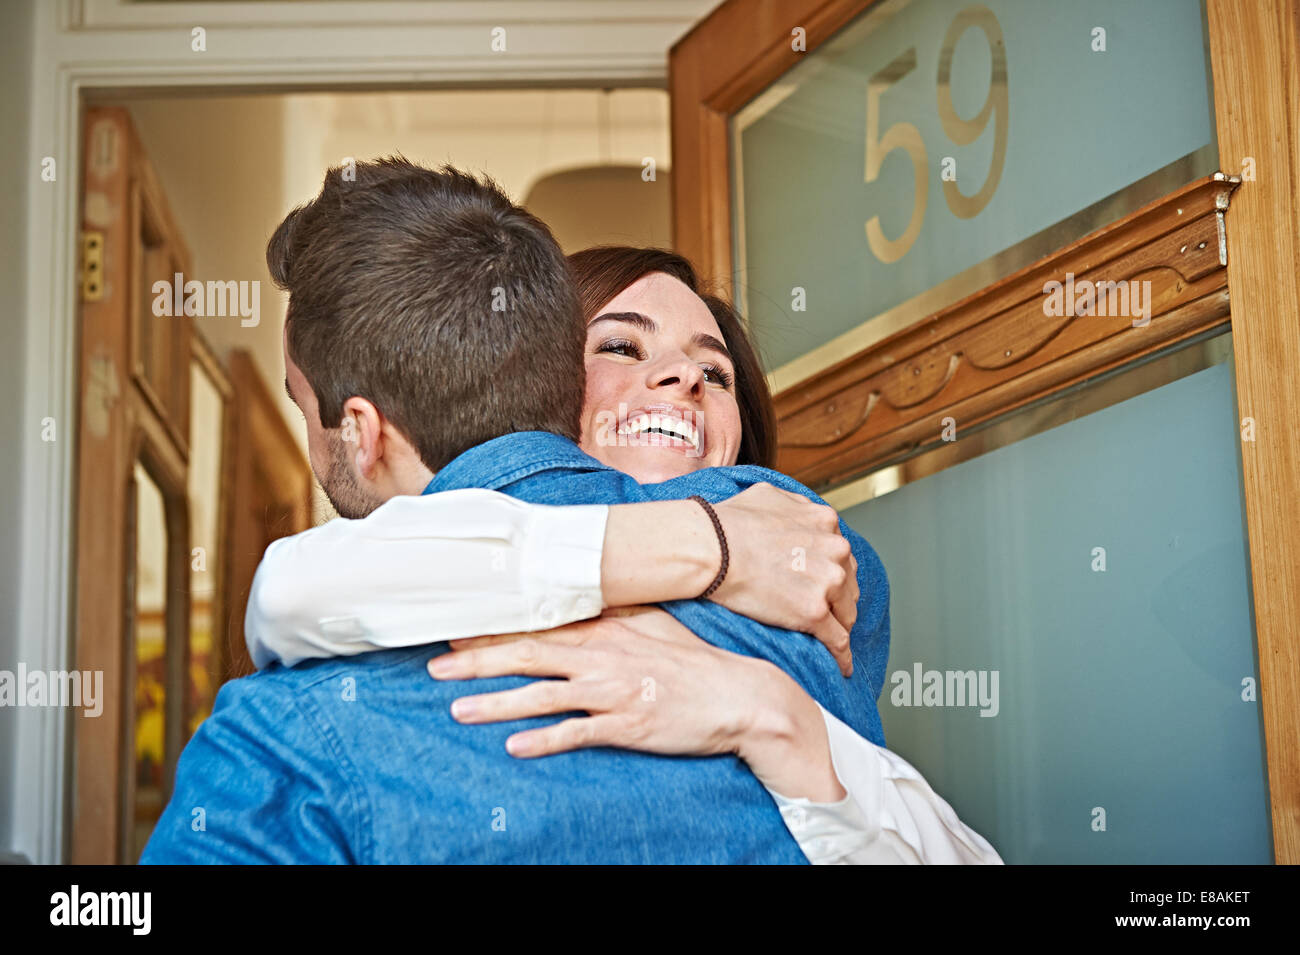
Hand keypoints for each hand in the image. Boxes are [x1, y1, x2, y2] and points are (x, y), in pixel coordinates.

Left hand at [426, 608, 844, 800]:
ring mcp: (613, 691)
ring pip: (543, 695)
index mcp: (606, 629)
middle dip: (478, 662)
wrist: (738, 696)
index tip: (456, 630)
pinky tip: (515, 747)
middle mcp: (603, 656)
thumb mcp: (652, 623)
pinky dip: (545, 739)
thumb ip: (612, 613)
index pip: (538, 626)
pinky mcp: (627, 725)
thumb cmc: (693, 661)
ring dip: (497, 703)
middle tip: (436, 668)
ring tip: (459, 711)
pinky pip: (578, 733)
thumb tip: (579, 600)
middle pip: (528, 656)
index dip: (494, 629)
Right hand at [710, 484, 858, 675]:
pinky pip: (837, 640)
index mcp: (825, 522)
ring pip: (846, 613)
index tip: (825, 583)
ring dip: (839, 625)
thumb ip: (795, 504)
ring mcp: (826, 582)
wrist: (711, 546)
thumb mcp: (769, 495)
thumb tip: (801, 511)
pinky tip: (841, 665)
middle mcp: (834, 550)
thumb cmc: (728, 522)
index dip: (832, 571)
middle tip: (826, 611)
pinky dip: (841, 655)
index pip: (841, 553)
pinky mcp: (813, 612)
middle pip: (848, 583)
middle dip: (839, 598)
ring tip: (830, 639)